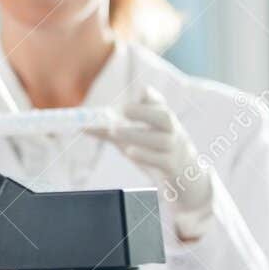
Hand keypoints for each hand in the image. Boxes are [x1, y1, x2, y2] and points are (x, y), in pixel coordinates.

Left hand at [85, 87, 214, 241]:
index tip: (142, 91)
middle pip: (165, 117)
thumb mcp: (135, 139)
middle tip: (123, 110)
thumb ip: (110, 131)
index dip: (152, 98)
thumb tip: (83, 126)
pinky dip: (146, 155)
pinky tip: (130, 152)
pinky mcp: (173, 168)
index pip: (160, 105)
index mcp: (164, 122)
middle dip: (144, 112)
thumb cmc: (155, 153)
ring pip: (162, 140)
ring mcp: (175, 150)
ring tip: (115, 131)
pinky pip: (163, 161)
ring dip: (138, 135)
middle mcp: (173, 132)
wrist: (185, 179)